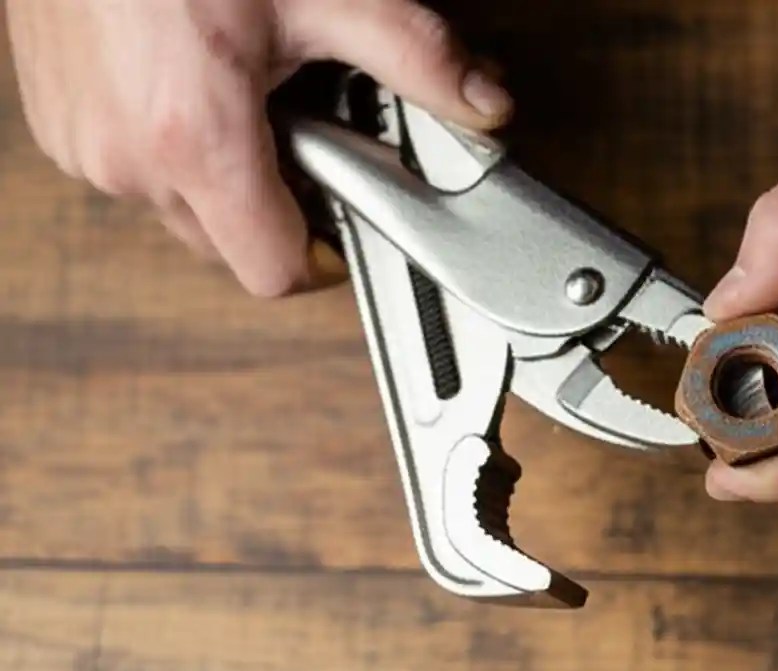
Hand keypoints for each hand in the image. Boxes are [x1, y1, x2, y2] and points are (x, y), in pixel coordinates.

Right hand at [5, 0, 511, 296]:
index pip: (273, 270)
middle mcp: (126, 160)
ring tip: (246, 95)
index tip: (342, 228)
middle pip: (230, 245)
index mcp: (193, 139)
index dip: (323, 258)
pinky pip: (132, 170)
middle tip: (304, 133)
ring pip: (180, 210)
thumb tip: (482, 103)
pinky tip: (195, 83)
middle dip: (279, 204)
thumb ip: (412, 55)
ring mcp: (81, 146)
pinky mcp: (55, 126)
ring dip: (225, 175)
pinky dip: (171, 146)